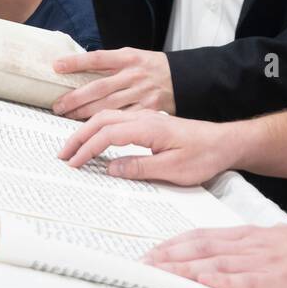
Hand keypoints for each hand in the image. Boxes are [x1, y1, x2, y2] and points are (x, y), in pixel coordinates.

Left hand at [52, 48, 175, 118]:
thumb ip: (110, 63)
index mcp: (128, 57)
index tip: (56, 66)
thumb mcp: (133, 55)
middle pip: (100, 87)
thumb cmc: (151, 67)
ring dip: (85, 113)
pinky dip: (107, 125)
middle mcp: (134, 74)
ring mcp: (142, 93)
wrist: (183, 77)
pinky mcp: (150, 110)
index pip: (98, 58)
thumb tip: (79, 67)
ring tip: (67, 117)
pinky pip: (124, 119)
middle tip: (58, 106)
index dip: (76, 62)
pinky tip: (92, 129)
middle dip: (75, 97)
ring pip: (109, 105)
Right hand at [58, 108, 233, 185]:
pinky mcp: (149, 122)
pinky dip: (99, 127)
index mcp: (148, 127)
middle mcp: (144, 118)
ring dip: (86, 130)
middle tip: (62, 155)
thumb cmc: (203, 156)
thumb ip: (140, 167)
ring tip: (72, 147)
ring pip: (107, 117)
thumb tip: (109, 168)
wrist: (224, 142)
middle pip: (101, 120)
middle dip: (78, 136)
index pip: (108, 134)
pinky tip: (94, 138)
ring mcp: (146, 118)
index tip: (73, 163)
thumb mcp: (173, 170)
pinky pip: (117, 119)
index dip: (87, 149)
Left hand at [142, 225, 286, 287]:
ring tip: (159, 272)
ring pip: (213, 262)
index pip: (204, 236)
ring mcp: (262, 261)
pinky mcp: (275, 280)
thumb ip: (251, 247)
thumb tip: (225, 255)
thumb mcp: (278, 241)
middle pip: (202, 247)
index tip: (155, 250)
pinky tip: (200, 282)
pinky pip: (240, 281)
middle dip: (170, 254)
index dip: (176, 243)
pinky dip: (217, 281)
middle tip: (144, 261)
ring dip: (183, 268)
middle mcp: (251, 244)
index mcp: (251, 234)